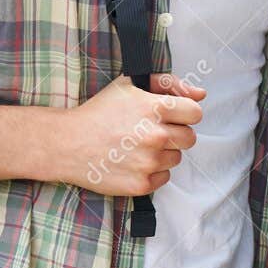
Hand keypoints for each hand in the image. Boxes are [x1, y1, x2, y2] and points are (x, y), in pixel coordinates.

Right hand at [57, 74, 204, 195]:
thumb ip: (169, 84)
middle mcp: (155, 135)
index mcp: (155, 108)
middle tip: (151, 132)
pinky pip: (164, 177)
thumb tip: (201, 94)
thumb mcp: (130, 85)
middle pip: (190, 138)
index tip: (170, 116)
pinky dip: (153, 172)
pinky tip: (132, 162)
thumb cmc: (99, 112)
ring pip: (176, 158)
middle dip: (175, 134)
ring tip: (137, 147)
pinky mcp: (141, 184)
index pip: (195, 113)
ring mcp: (148, 162)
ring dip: (163, 153)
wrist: (66, 143)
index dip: (184, 114)